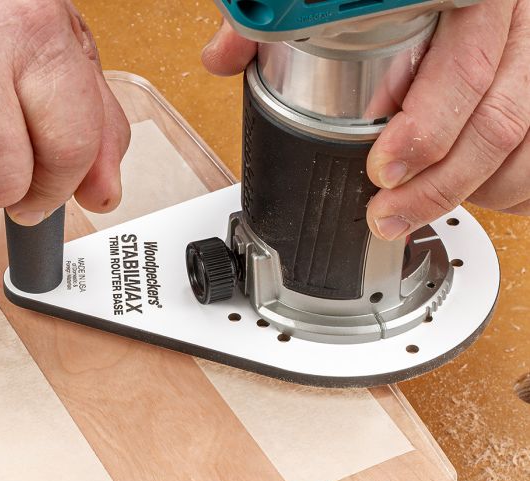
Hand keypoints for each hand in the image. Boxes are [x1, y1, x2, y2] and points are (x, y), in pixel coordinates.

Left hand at [202, 1, 529, 239]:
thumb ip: (281, 15)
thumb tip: (224, 53)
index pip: (464, 64)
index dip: (425, 126)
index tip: (379, 171)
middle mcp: (512, 28)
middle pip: (497, 121)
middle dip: (435, 185)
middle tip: (385, 216)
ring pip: (522, 146)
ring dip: (468, 194)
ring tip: (412, 217)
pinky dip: (507, 189)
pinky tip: (469, 197)